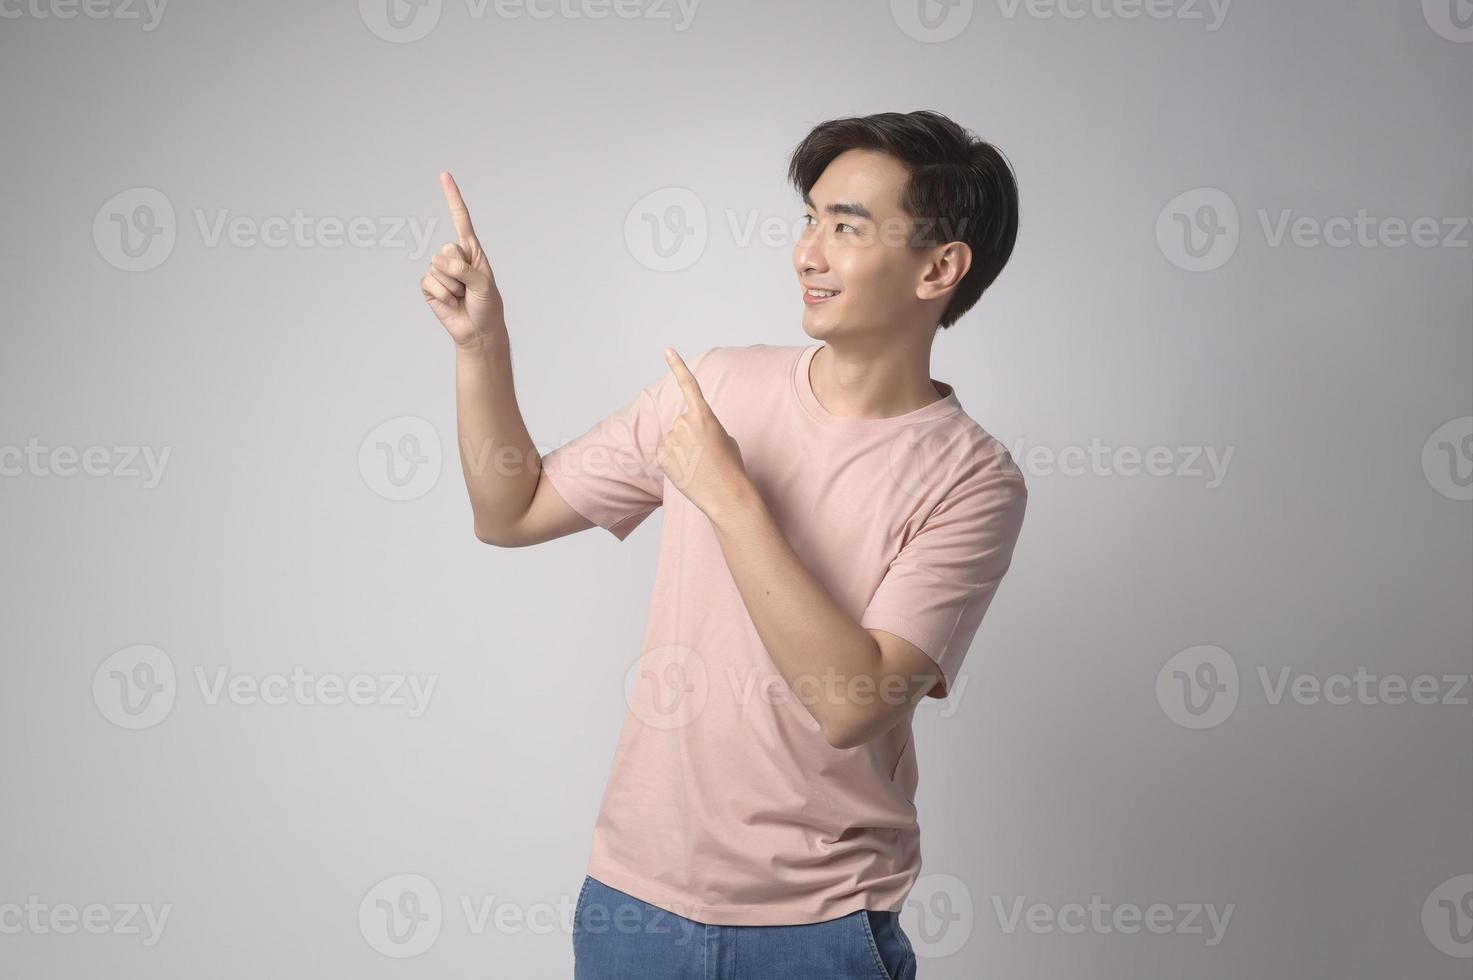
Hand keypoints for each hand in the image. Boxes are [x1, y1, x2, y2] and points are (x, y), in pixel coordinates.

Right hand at [421, 171, 506, 347]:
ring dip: (453, 287)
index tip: (444, 175)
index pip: (460, 219)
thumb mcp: (484, 285)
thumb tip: (437, 261)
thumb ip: (464, 270)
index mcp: (472, 251)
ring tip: (462, 297)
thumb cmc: (487, 306)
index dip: (452, 197)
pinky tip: (452, 303)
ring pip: (438, 268)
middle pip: (447, 249)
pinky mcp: (429, 286)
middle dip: (459, 271)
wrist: (478, 332)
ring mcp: (440, 271)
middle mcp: (454, 257)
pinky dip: (442, 295)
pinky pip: (429, 282)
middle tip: (470, 288)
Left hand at [656, 348, 749, 518]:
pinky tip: (688, 471)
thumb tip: (691, 431)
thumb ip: (706, 426)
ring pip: (674, 438)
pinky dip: (675, 461)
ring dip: (683, 448)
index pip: (689, 385)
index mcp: (703, 415)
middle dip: (691, 434)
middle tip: (707, 454)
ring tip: (699, 464)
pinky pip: (667, 453)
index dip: (677, 366)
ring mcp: (671, 440)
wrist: (726, 495)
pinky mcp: (662, 456)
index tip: (667, 350)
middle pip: (682, 422)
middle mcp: (684, 423)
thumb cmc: (731, 467)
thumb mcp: (725, 438)